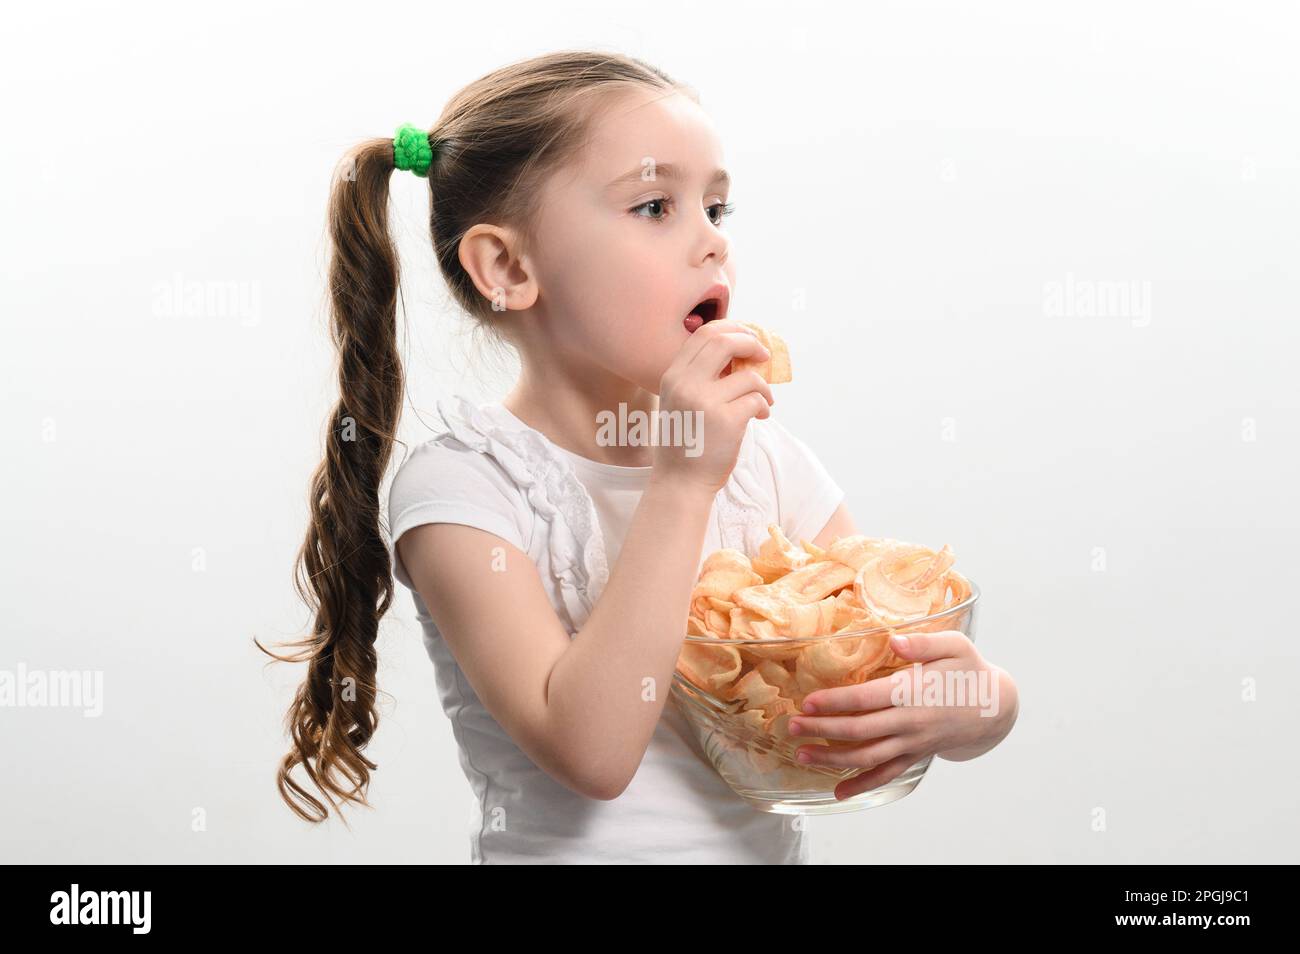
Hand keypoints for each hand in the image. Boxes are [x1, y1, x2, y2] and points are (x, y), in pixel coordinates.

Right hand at [653, 318, 774, 495]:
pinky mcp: (726, 420)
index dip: (731, 329)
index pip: (703, 334)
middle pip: (724, 341)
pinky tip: (760, 417)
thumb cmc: (685, 444)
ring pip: (748, 376)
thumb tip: (739, 353)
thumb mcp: (679, 402)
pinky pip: (756, 399)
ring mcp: (705, 402)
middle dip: (751, 343)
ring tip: (764, 401)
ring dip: (763, 386)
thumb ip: (699, 377)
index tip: (747, 337)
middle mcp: (685, 384)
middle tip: (764, 355)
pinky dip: (764, 406)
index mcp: (673, 376)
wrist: (680, 483)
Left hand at [788, 630, 1017, 800]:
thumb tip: (894, 641)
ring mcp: (911, 743)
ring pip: (867, 757)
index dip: (836, 702)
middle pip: (859, 731)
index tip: (808, 702)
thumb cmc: (968, 671)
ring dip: (832, 759)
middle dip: (822, 730)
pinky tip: (838, 791)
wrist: (994, 707)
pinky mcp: (914, 755)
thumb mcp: (955, 646)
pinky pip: (886, 774)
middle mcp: (910, 722)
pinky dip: (862, 785)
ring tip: (802, 755)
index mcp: (914, 692)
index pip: (867, 699)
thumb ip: (924, 642)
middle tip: (792, 727)